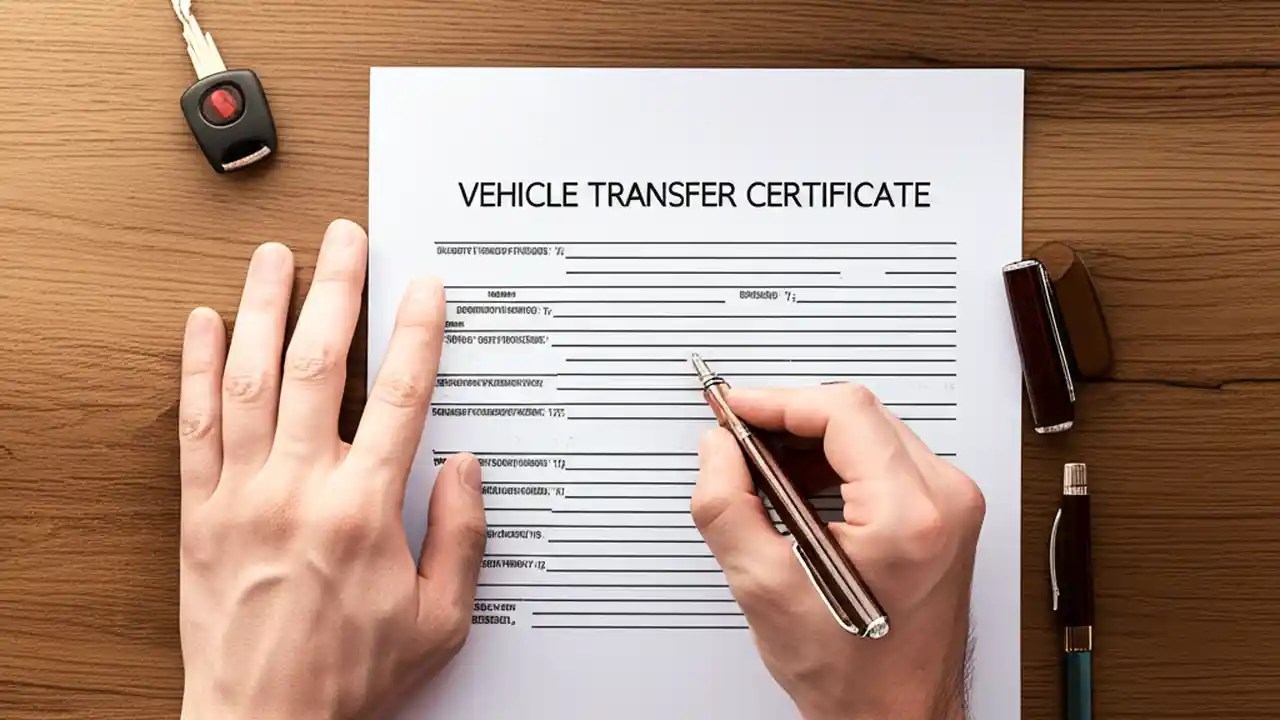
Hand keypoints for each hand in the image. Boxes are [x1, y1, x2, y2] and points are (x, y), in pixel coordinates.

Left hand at [177, 220, 484, 719]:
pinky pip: (195, 424)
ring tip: (274, 256)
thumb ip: (461, 536)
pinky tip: (205, 324)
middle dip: (336, 291)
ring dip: (264, 308)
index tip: (423, 289)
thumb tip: (464, 467)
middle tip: (345, 240)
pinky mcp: (199, 512)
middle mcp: (298, 488)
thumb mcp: (438, 620)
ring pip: (251, 379)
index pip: (399, 396)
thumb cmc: (349, 675)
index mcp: (363, 510)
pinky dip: (198, 368)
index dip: (416, 332)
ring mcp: (241, 495)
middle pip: (320, 365)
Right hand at [692, 384, 985, 719]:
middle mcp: (944, 500)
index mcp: (910, 516)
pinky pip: (886, 455)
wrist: (896, 714)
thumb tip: (717, 448)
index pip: (842, 412)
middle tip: (740, 438)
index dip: (779, 401)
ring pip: (872, 429)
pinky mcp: (946, 512)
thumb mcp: (764, 588)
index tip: (737, 409)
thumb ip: (726, 505)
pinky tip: (800, 484)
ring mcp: (952, 504)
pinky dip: (838, 459)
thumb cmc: (851, 674)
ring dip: (813, 438)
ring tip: (764, 469)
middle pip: (859, 414)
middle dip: (791, 418)